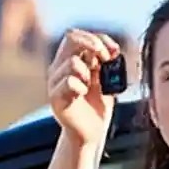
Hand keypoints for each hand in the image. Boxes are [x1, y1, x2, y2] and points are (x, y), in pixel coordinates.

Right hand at [47, 29, 120, 145]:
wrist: (91, 133)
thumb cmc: (97, 105)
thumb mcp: (106, 78)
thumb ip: (106, 63)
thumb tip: (113, 49)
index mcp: (69, 60)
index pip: (76, 35)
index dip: (96, 38)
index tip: (113, 51)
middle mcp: (58, 68)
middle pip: (71, 39)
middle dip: (93, 45)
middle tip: (105, 59)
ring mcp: (54, 82)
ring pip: (72, 62)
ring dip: (89, 72)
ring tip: (91, 85)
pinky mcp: (54, 98)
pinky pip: (69, 82)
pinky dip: (82, 86)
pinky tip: (84, 94)